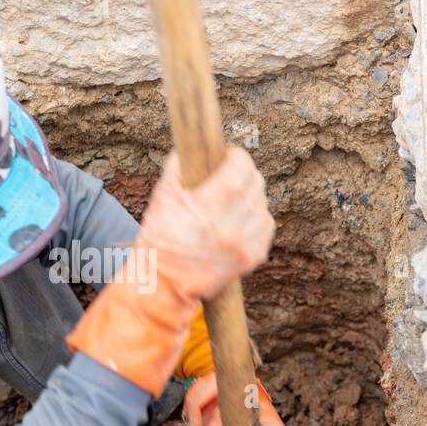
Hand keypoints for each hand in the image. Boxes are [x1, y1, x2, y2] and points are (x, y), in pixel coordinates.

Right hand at [67, 145, 274, 396]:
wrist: (164, 282)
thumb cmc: (160, 236)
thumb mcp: (163, 193)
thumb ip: (180, 163)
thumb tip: (195, 143)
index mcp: (210, 206)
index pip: (241, 165)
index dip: (235, 155)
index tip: (226, 155)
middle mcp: (233, 225)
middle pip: (255, 182)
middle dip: (243, 174)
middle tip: (228, 176)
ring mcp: (247, 244)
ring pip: (263, 204)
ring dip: (250, 198)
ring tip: (230, 204)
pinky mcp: (254, 257)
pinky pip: (266, 226)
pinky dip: (255, 220)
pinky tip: (237, 222)